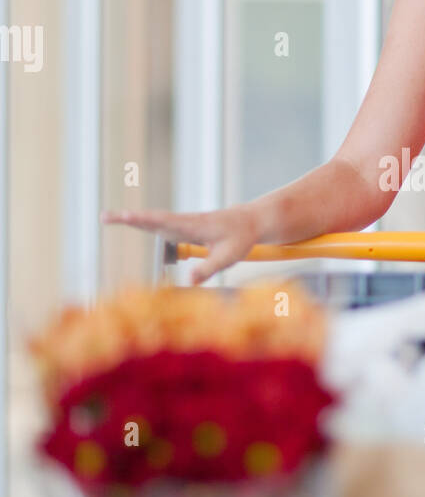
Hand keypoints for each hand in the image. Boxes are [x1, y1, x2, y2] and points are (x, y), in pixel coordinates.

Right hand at [100, 202, 260, 285]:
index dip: (145, 220)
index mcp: (194, 225)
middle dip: (128, 218)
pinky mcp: (183, 229)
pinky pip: (159, 225)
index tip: (126, 216)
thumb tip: (190, 280)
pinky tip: (130, 221)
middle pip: (152, 219)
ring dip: (131, 219)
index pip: (165, 222)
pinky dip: (142, 223)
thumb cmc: (241, 238)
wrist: (249, 221)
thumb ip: (210, 268)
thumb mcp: (229, 256)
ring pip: (153, 221)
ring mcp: (182, 224)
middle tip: (103, 216)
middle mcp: (184, 222)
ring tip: (107, 218)